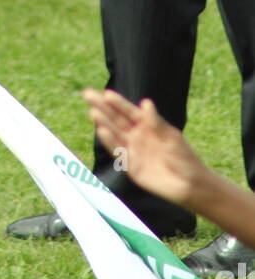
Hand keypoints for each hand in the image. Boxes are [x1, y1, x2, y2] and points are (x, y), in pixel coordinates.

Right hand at [83, 89, 204, 208]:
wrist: (191, 185)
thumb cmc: (184, 157)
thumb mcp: (171, 137)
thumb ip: (156, 123)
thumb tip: (145, 102)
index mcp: (147, 125)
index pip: (129, 111)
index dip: (118, 103)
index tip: (106, 94)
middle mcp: (137, 136)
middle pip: (116, 119)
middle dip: (102, 107)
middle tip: (87, 94)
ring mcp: (133, 151)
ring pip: (115, 134)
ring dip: (104, 123)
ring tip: (93, 112)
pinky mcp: (131, 167)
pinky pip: (118, 153)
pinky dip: (110, 142)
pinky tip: (102, 131)